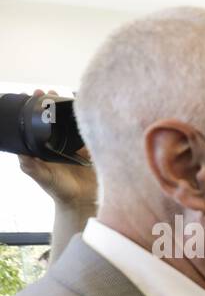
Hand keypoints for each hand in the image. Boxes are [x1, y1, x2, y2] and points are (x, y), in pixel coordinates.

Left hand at [16, 90, 96, 206]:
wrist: (82, 203)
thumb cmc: (59, 191)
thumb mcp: (42, 177)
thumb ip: (30, 165)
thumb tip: (20, 152)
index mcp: (46, 147)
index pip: (39, 123)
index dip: (35, 108)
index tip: (33, 95)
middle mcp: (61, 144)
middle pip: (56, 118)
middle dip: (53, 104)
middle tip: (49, 92)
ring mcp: (78, 146)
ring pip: (74, 123)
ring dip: (71, 110)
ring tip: (66, 96)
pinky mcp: (93, 150)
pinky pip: (92, 133)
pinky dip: (91, 122)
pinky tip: (89, 112)